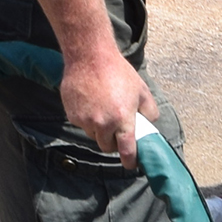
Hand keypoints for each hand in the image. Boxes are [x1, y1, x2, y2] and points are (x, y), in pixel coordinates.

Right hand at [60, 48, 159, 168]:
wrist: (90, 57)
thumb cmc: (118, 72)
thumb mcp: (142, 90)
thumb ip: (150, 111)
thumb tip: (149, 125)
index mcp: (123, 119)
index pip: (126, 150)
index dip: (130, 161)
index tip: (131, 165)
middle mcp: (103, 124)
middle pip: (107, 147)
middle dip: (112, 142)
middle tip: (116, 129)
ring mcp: (85, 120)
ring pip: (93, 135)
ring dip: (99, 130)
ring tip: (103, 109)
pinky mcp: (72, 115)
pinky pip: (82, 125)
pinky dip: (87, 119)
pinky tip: (91, 103)